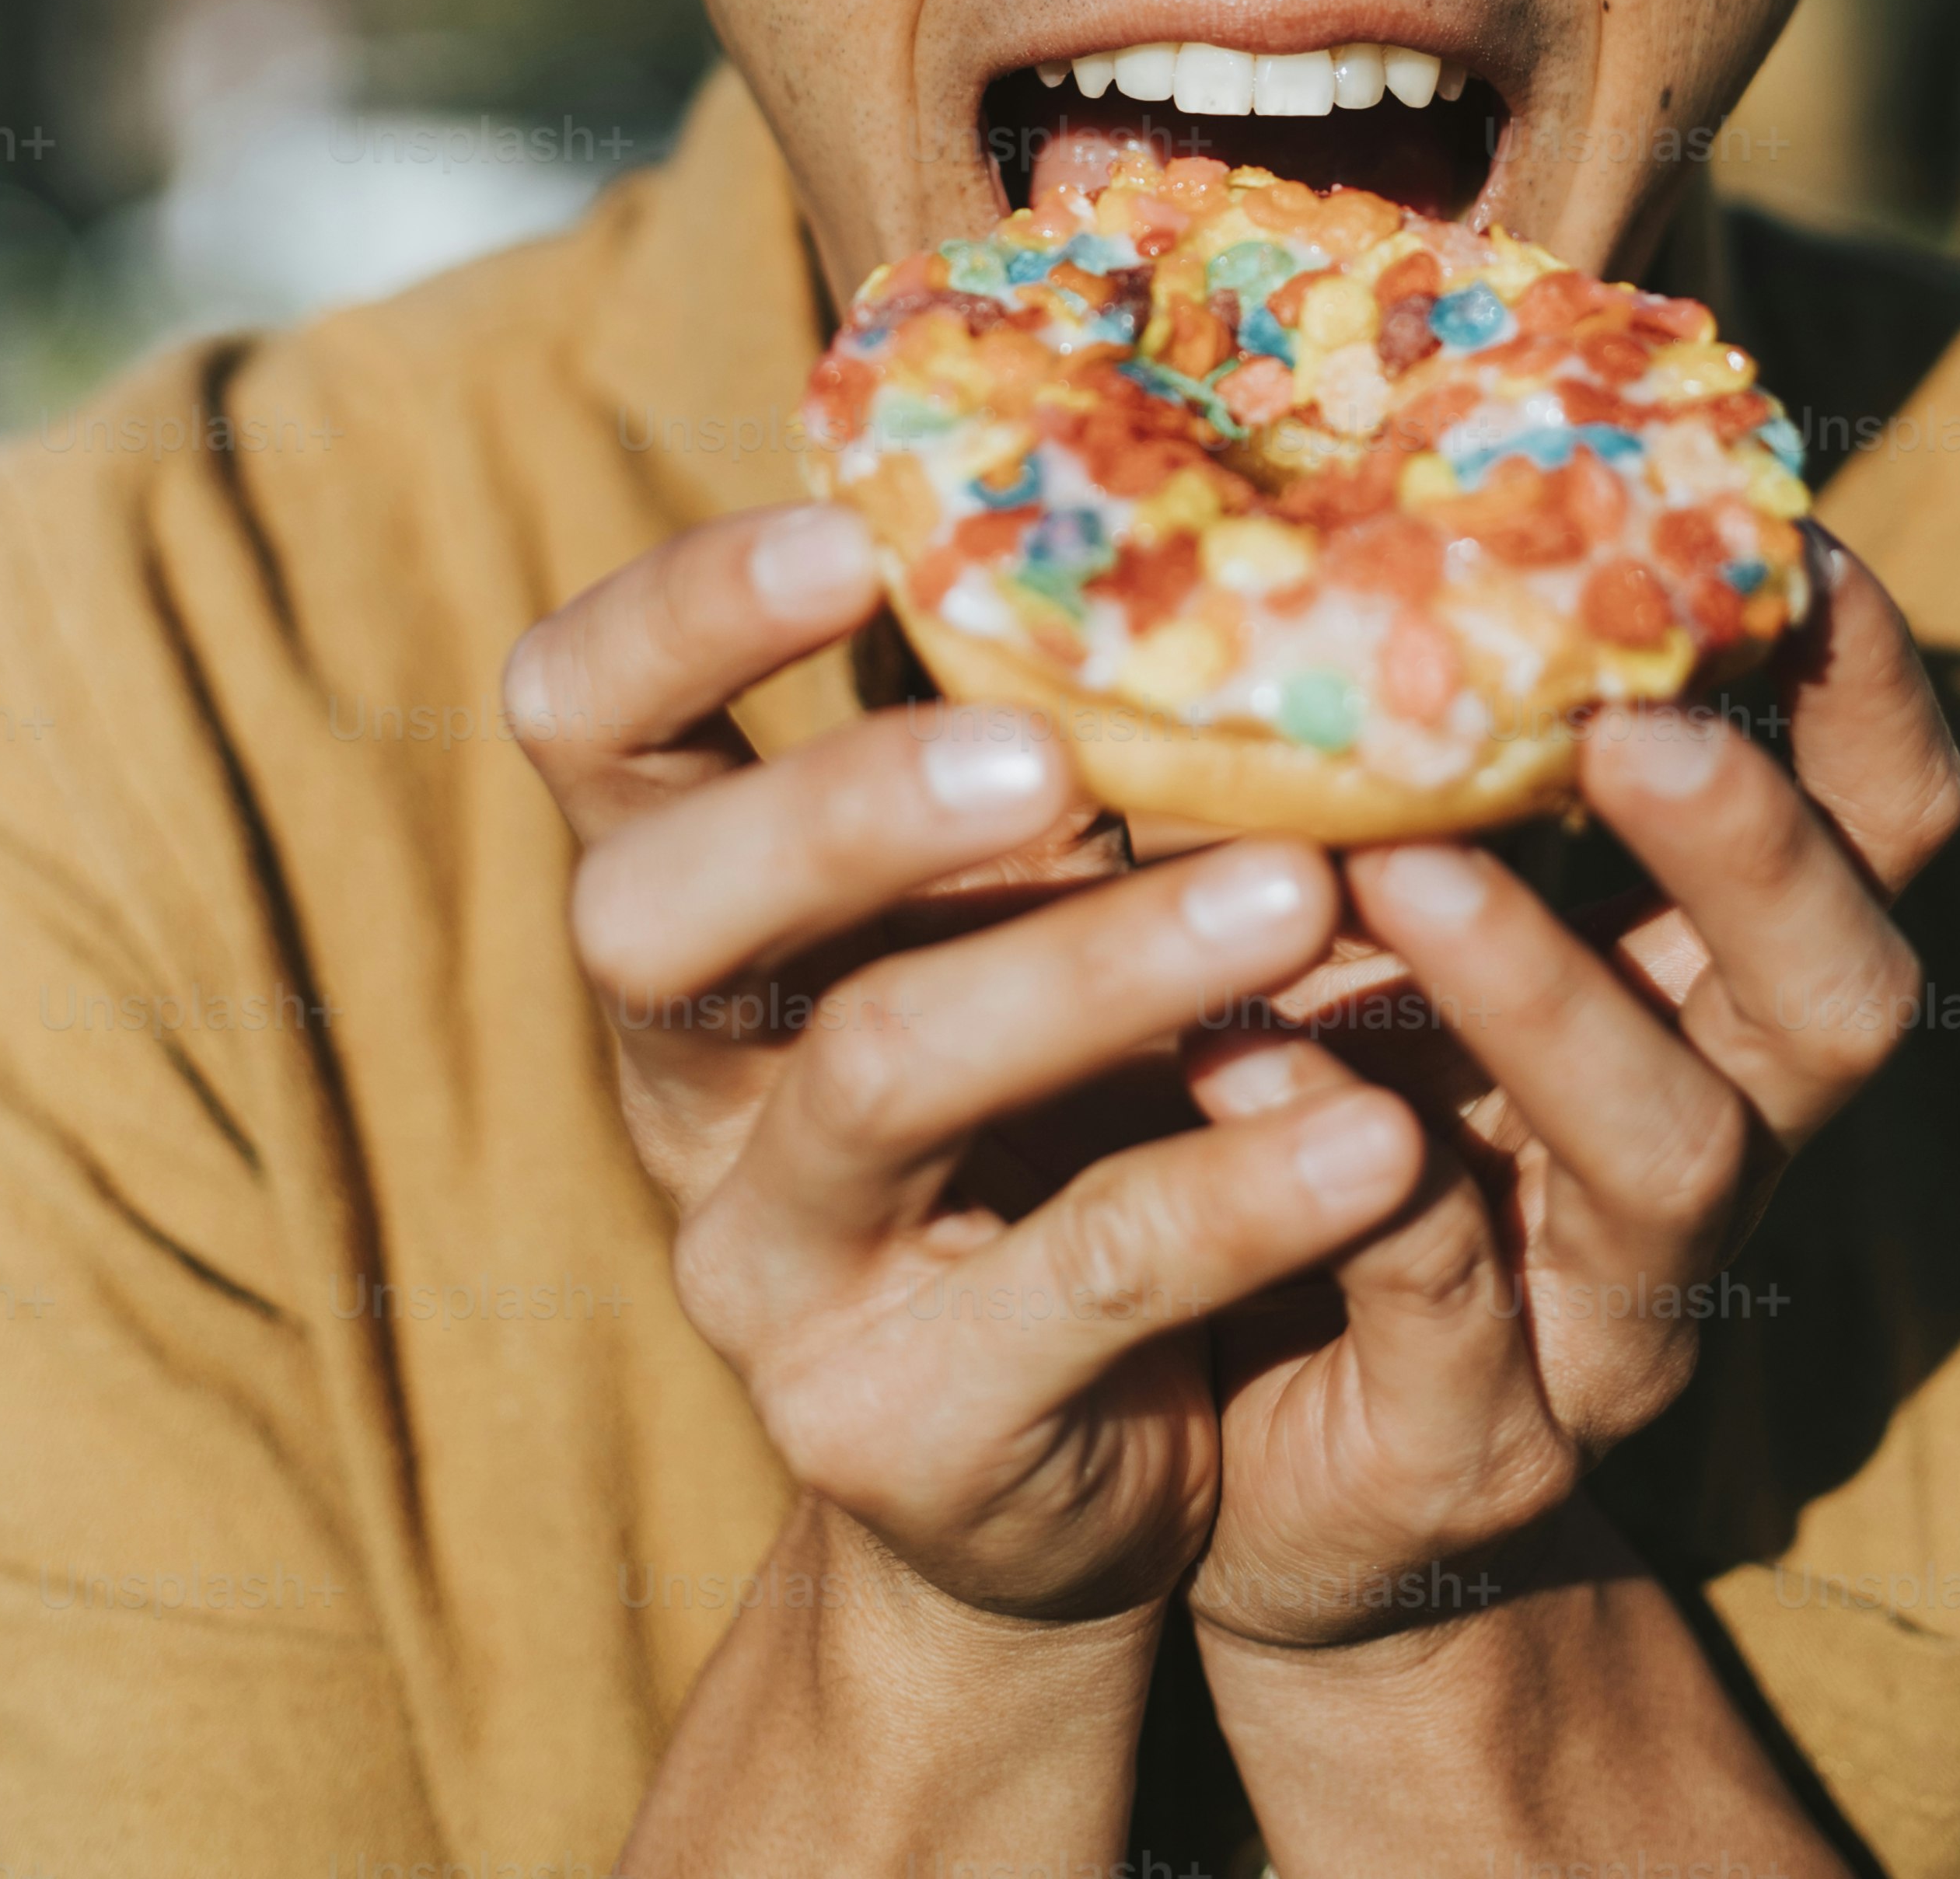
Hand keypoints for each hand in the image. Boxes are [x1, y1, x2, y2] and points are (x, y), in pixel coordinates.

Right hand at [504, 502, 1431, 1625]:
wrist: (1074, 1459)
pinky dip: (1236, 1192)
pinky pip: (1071, 1281)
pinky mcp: (895, 1425)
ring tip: (1293, 892)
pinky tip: (1377, 1134)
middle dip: (841, 809)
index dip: (675, 618)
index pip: (582, 720)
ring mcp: (768, 1265)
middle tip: (1048, 752)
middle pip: (659, 912)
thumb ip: (1044, 749)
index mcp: (698, 908)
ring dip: (1091, 971)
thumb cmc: (1063, 1088)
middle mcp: (690, 1079)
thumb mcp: (1016, 915)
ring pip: (878, 1075)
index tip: (844, 533)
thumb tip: (1205, 500)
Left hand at [1179, 533, 1959, 1652]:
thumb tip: (1326, 467)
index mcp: (1714, 986)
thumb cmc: (1301, 1083)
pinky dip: (1365, 1181)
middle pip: (1845, 997)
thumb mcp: (1370, 897)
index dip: (1866, 690)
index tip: (1802, 534)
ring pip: (1675, 1155)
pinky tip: (1243, 1057)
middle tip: (1627, 722)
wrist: (1206, 1417)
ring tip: (1400, 869)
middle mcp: (1718, 1137)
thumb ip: (1401, 747)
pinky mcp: (1477, 1439)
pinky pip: (1452, 1307)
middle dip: (1754, 847)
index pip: (1879, 832)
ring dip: (1549, 995)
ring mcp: (1612, 1307)